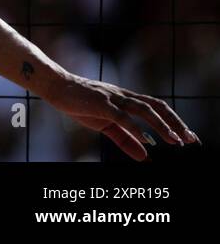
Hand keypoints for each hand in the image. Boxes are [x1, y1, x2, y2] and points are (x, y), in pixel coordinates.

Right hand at [42, 70, 198, 159]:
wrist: (54, 86)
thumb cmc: (78, 103)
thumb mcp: (104, 125)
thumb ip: (125, 140)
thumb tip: (146, 157)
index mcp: (126, 99)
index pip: (156, 107)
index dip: (174, 120)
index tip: (188, 136)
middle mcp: (123, 96)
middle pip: (156, 106)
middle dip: (175, 123)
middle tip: (189, 139)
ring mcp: (112, 98)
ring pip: (143, 109)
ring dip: (161, 125)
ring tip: (174, 140)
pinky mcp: (100, 103)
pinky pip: (122, 116)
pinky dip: (136, 129)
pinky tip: (147, 140)